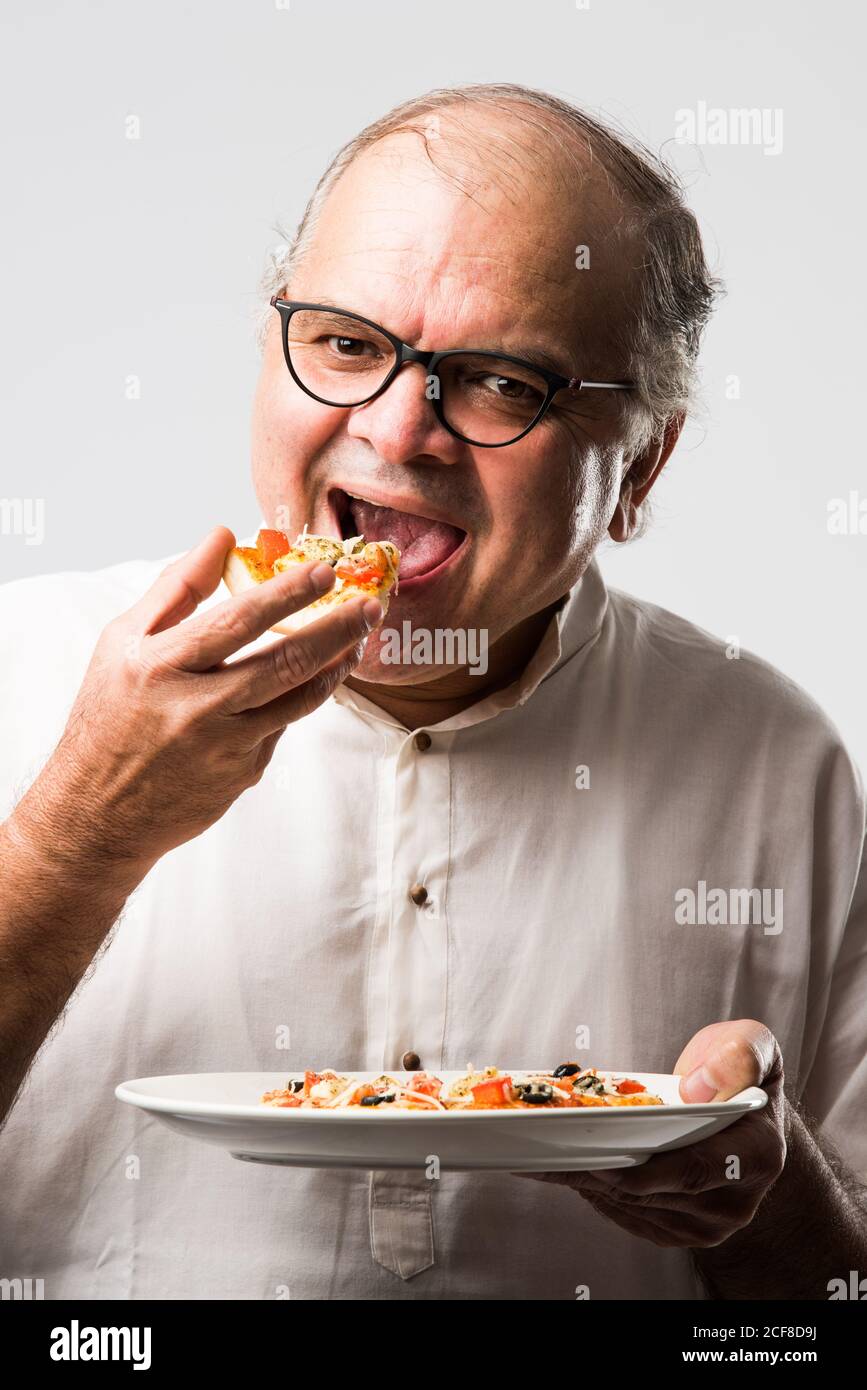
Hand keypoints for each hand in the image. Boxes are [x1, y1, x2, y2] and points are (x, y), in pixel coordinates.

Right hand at [11, 526, 381, 878]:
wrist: (99, 811)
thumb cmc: (109, 716)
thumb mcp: (123, 643)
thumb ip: (176, 588)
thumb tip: (221, 536)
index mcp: (161, 665)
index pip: (237, 620)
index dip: (288, 594)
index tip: (324, 572)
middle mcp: (196, 707)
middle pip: (284, 661)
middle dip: (336, 629)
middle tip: (370, 606)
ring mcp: (225, 746)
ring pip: (298, 699)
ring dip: (335, 667)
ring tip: (357, 640)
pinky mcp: (243, 773)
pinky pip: (282, 728)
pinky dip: (298, 700)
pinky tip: (311, 680)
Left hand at [517, 1020, 786, 1247]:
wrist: (750, 1119)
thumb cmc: (743, 1074)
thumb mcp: (753, 1044)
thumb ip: (740, 1055)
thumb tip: (699, 1089)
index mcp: (758, 1156)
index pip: (693, 1170)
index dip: (644, 1168)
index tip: (599, 1155)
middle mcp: (733, 1202)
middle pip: (648, 1191)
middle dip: (591, 1167)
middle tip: (541, 1145)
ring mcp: (704, 1223)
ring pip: (627, 1204)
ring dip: (580, 1178)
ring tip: (533, 1151)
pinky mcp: (676, 1229)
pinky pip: (624, 1214)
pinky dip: (589, 1189)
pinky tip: (559, 1164)